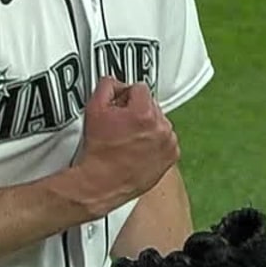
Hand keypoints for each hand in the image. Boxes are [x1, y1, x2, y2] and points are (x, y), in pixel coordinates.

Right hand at [62, 75, 179, 217]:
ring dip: (147, 126)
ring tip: (128, 139)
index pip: (139, 88)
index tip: (118, 107)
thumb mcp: (94, 109)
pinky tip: (137, 149)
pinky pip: (165, 139)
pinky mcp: (171, 157)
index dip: (124, 96)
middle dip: (136, 111)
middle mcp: (161, 128)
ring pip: (159, 122)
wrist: (101, 182)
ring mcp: (168, 143)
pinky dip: (154, 142)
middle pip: (150, 105)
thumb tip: (116, 83)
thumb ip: (107, 86)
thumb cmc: (98, 152)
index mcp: (144, 113)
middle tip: (120, 126)